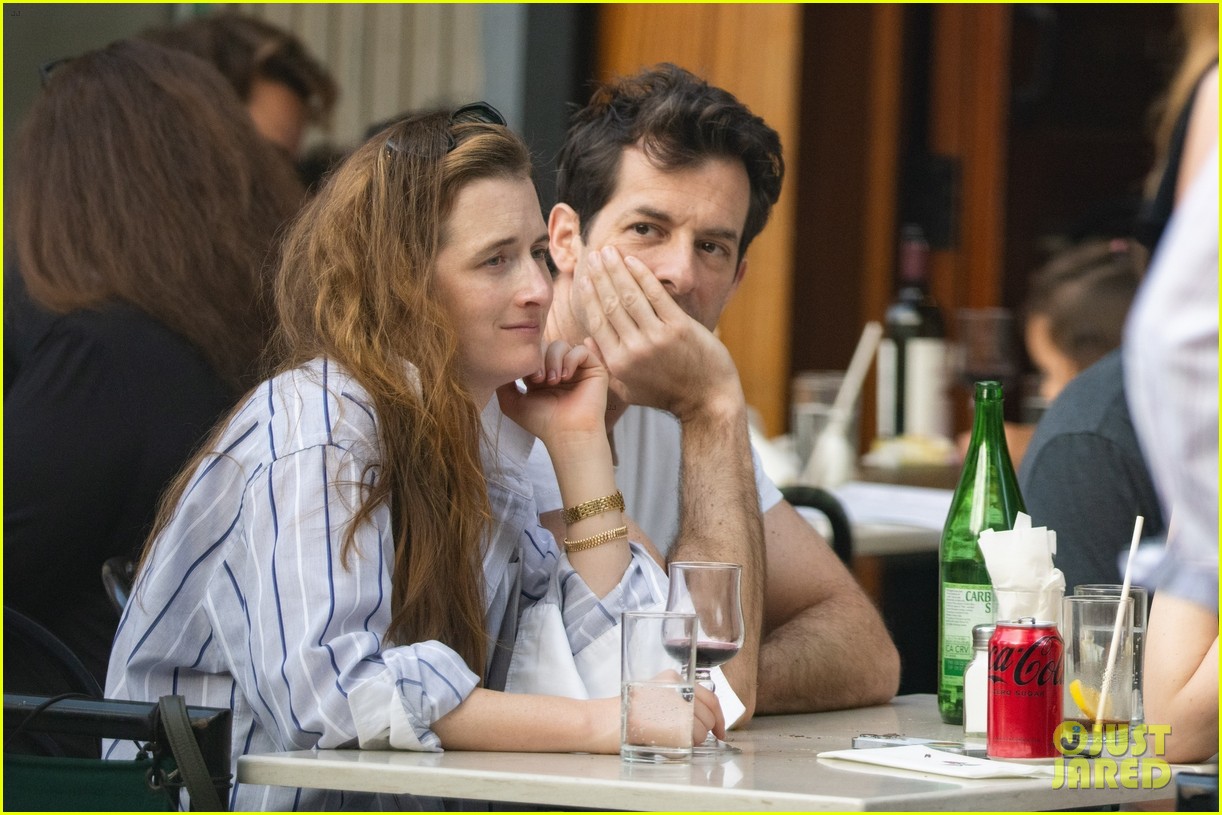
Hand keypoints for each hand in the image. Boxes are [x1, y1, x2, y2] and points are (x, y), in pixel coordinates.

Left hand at [497, 340, 608, 446]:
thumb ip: (502, 384)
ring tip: (553, 381)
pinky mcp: (593, 368)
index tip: (526, 378)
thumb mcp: (511, 403)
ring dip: (553, 360)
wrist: (567, 433)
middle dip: (539, 358)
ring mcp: (576, 367)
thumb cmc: (542, 422)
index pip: (531, 352)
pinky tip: (566, 377)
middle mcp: (558, 368)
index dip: (526, 358)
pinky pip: (580, 350)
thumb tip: (495, 364)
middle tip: (539, 380)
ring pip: (561, 344)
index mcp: (540, 373)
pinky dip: (570, 359)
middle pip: (544, 344)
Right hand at [573, 246, 740, 420]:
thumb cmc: (667, 394)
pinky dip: (642, 275)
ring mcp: (657, 337)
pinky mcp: (679, 327)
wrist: (707, 400)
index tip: (584, 278)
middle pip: (610, 304)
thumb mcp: (629, 389)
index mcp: (618, 363)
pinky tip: (632, 261)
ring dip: (616, 270)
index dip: (588, 296)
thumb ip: (605, 364)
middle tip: (593, 255)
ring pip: (629, 296)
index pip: (597, 322)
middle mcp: (634, 349)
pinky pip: (656, 295)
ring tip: (608, 252)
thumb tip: (587, 338)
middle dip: (600, 277)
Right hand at [610, 675, 726, 752]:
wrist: (600, 721)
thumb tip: (699, 717)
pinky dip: (684, 748)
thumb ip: (675, 700)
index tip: (720, 730)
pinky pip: (690, 740)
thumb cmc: (621, 712)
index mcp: (673, 678)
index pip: (710, 697)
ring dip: (693, 741)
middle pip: (708, 715)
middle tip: (691, 739)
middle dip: (705, 732)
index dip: (720, 718)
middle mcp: (677, 688)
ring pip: (701, 730)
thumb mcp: (652, 694)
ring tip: (672, 740)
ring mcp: (674, 705)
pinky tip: (668, 744)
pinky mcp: (669, 723)